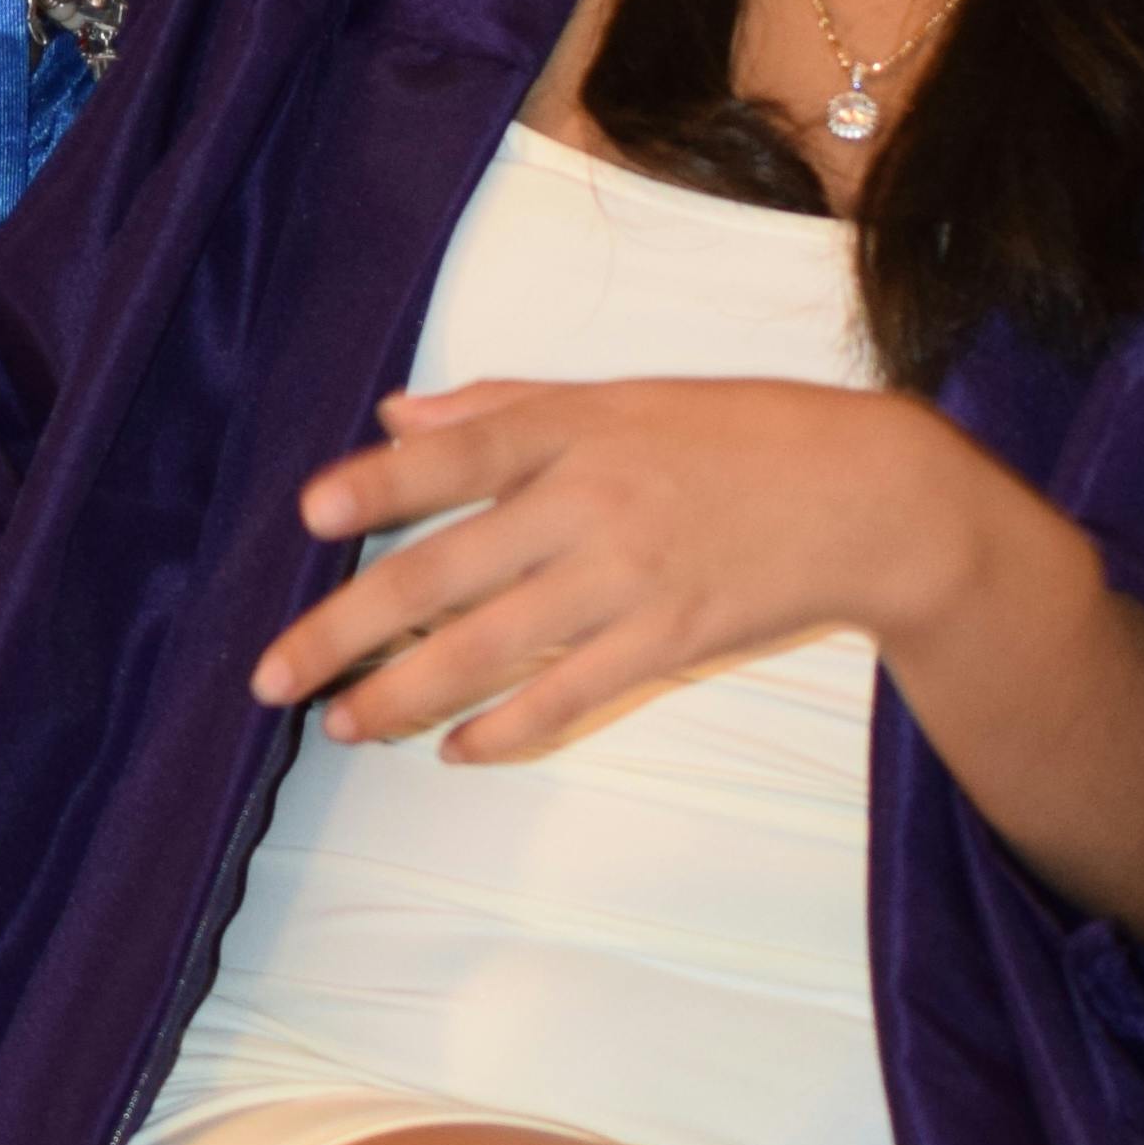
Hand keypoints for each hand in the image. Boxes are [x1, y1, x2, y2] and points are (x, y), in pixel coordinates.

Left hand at [249, 370, 971, 765]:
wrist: (870, 496)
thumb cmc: (738, 436)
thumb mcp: (624, 396)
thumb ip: (505, 406)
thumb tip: (392, 416)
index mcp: (578, 429)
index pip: (460, 451)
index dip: (382, 482)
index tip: (310, 513)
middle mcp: (594, 501)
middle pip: (448, 570)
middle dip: (351, 628)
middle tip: (273, 675)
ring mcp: (631, 577)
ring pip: (494, 647)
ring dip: (409, 693)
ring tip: (346, 724)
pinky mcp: (670, 639)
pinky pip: (571, 694)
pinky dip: (510, 728)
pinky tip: (458, 748)